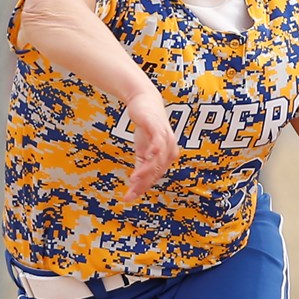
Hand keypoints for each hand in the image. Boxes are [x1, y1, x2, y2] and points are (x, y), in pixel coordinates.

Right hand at [122, 87, 178, 202]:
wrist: (144, 101)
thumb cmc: (146, 127)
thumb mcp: (141, 149)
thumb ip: (140, 166)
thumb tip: (134, 185)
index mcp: (167, 157)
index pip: (154, 177)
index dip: (142, 188)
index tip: (128, 197)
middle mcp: (170, 150)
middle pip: (156, 172)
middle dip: (142, 184)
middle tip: (129, 194)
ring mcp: (165, 138)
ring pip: (157, 160)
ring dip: (145, 171)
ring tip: (133, 179)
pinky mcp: (158, 128)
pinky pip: (158, 142)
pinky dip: (154, 151)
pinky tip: (147, 158)